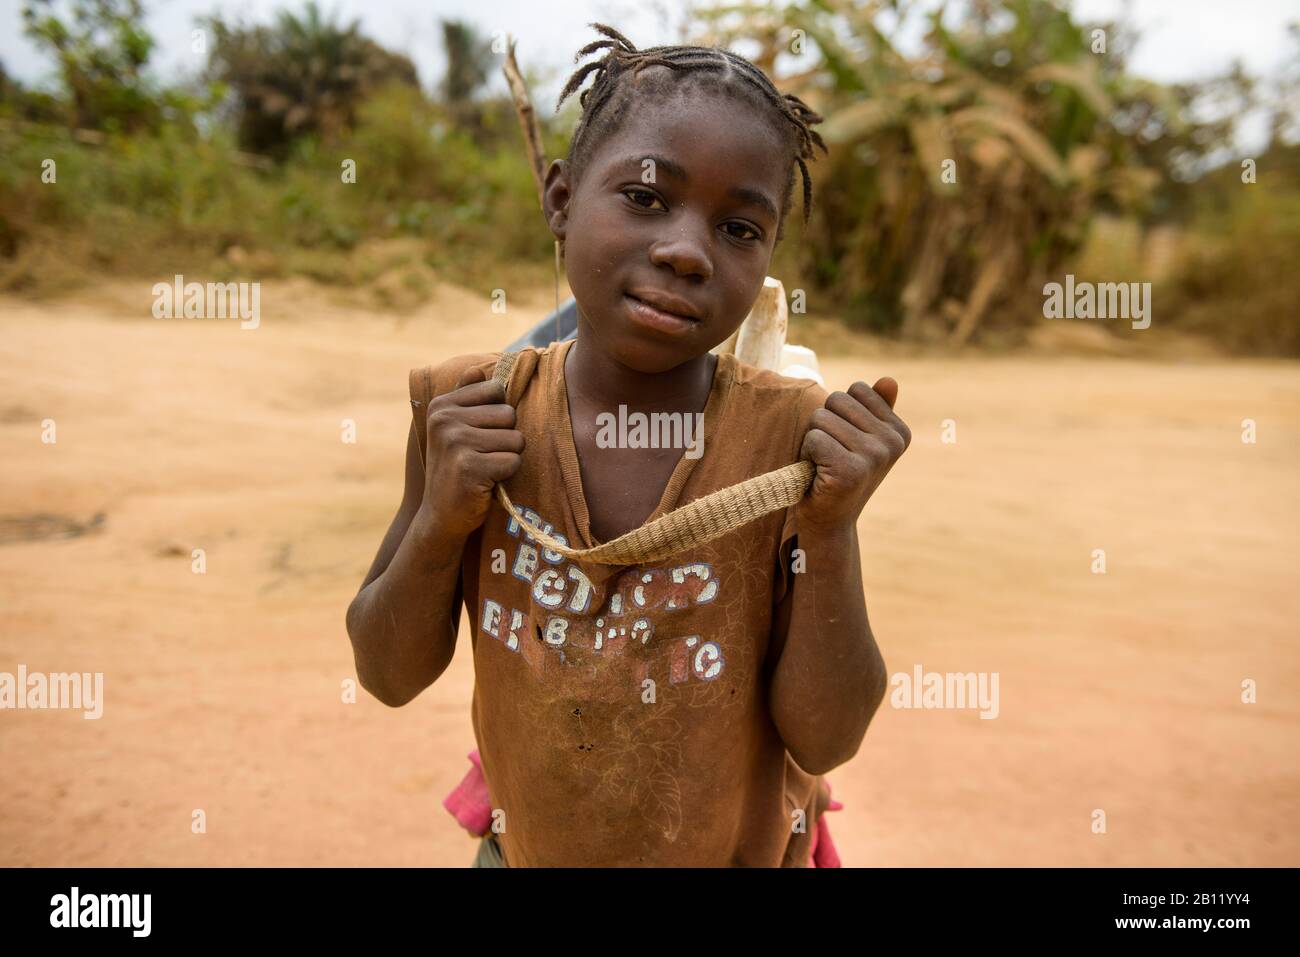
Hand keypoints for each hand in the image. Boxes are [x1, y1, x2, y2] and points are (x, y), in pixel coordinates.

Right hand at [419, 365, 524, 540]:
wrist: (441, 516)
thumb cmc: (456, 469)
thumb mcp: (454, 430)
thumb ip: (466, 397)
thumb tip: (477, 368)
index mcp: (442, 405)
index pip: (496, 391)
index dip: (498, 416)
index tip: (479, 435)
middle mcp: (445, 419)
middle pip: (509, 414)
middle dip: (506, 439)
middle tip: (483, 457)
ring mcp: (456, 442)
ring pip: (515, 438)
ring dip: (507, 458)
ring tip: (485, 469)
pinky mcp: (469, 467)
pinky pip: (513, 461)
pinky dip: (506, 475)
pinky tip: (485, 483)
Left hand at [796, 378, 909, 533]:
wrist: (830, 522)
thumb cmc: (840, 474)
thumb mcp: (863, 439)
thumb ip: (876, 409)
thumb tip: (889, 380)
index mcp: (899, 431)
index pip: (857, 389)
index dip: (840, 412)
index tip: (845, 441)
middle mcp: (892, 443)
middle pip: (836, 399)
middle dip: (824, 424)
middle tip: (831, 454)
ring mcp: (874, 457)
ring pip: (821, 418)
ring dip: (814, 440)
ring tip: (824, 464)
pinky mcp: (850, 471)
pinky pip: (814, 439)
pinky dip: (807, 455)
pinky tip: (818, 475)